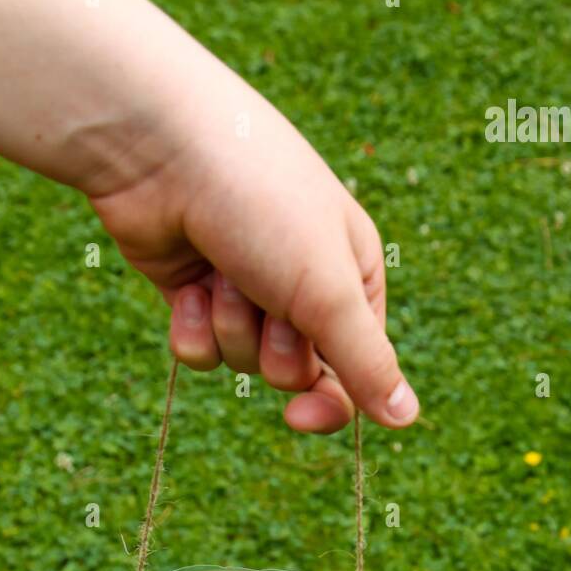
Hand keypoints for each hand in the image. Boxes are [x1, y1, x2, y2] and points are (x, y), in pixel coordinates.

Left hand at [86, 38, 418, 434]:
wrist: (163, 152)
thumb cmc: (262, 205)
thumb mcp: (326, 288)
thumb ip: (367, 361)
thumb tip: (406, 418)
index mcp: (352, 279)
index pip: (355, 371)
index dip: (329, 402)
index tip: (298, 417)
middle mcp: (302, 287)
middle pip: (293, 372)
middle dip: (270, 345)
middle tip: (261, 293)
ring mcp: (245, 290)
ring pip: (241, 361)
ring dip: (228, 324)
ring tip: (221, 269)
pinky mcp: (195, 294)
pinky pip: (199, 351)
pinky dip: (192, 325)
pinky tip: (187, 283)